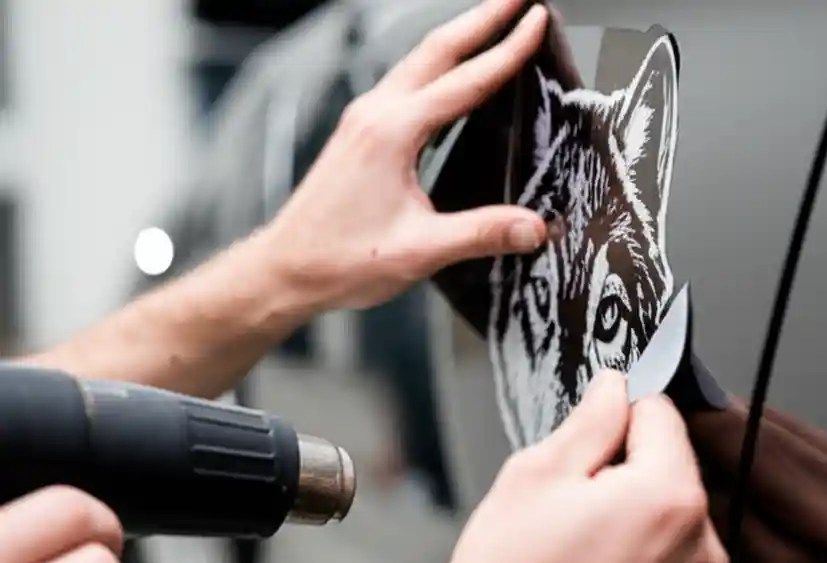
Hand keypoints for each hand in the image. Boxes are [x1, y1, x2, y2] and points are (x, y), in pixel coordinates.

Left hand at [258, 0, 549, 312]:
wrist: (286, 269)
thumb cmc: (339, 259)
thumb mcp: (420, 250)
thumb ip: (482, 234)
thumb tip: (534, 227)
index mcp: (392, 133)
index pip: (465, 80)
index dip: (507, 49)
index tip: (535, 20)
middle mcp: (376, 115)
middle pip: (438, 49)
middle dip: (482, 18)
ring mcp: (365, 119)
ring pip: (419, 60)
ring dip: (459, 36)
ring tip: (493, 21)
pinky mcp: (361, 132)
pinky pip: (407, 82)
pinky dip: (438, 64)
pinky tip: (452, 73)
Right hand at [322, 372, 727, 562]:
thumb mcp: (536, 475)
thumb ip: (590, 420)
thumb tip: (616, 387)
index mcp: (670, 497)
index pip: (661, 411)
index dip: (616, 414)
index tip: (589, 430)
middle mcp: (702, 544)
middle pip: (671, 463)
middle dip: (624, 466)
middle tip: (567, 501)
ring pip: (670, 511)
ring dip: (632, 510)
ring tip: (574, 545)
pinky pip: (670, 556)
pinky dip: (637, 553)